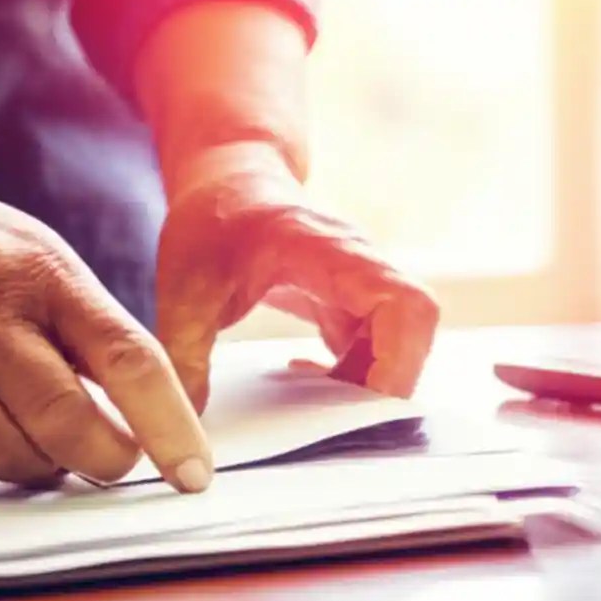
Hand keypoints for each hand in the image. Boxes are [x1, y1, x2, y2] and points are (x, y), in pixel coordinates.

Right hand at [0, 153, 210, 489]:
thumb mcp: (43, 259)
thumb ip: (91, 330)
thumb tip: (154, 411)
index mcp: (45, 277)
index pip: (128, 361)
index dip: (169, 426)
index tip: (195, 472)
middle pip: (67, 424)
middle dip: (105, 461)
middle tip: (114, 462)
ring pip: (9, 458)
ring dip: (43, 467)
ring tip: (41, 438)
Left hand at [157, 143, 439, 411]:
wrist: (228, 179)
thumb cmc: (215, 217)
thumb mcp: (186, 287)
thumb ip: (186, 352)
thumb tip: (188, 421)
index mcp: (331, 253)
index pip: (402, 304)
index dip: (398, 361)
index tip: (360, 402)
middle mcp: (360, 266)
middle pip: (414, 329)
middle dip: (386, 380)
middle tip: (335, 412)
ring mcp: (361, 284)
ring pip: (398, 342)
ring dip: (366, 381)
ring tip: (312, 402)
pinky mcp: (352, 301)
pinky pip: (375, 345)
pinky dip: (352, 373)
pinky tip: (308, 378)